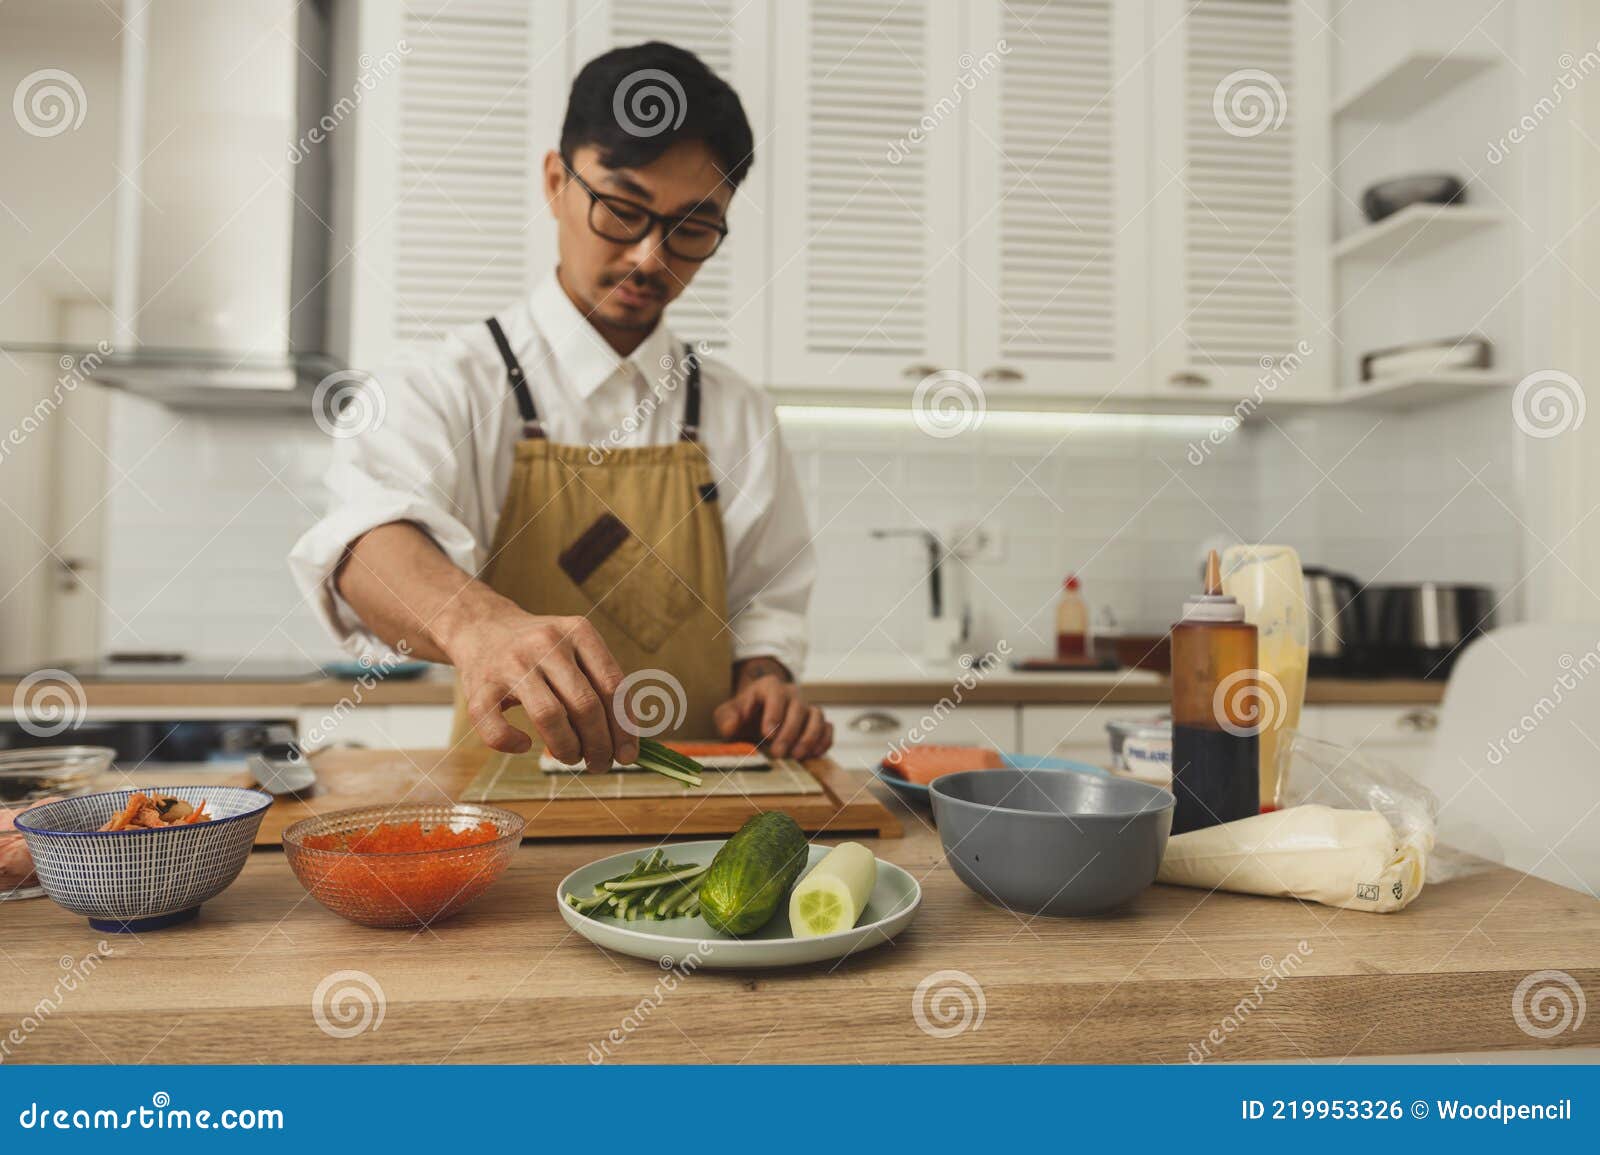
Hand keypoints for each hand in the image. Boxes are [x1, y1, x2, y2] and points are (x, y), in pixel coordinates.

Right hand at [444, 609, 636, 771]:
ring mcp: (511, 663)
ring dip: (567, 748)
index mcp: (578, 631)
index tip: (628, 755)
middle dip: (599, 744)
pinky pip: (496, 727)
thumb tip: (627, 743)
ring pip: (548, 716)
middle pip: (585, 705)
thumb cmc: (542, 651)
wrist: (482, 627)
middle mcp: (546, 642)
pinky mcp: (479, 686)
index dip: (624, 727)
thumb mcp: (576, 649)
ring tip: (571, 757)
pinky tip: (524, 745)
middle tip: (600, 763)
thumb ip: (600, 685)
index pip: (612, 685)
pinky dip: (511, 744)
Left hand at [713, 665, 832, 759]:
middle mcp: (792, 694)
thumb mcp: (726, 714)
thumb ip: (726, 718)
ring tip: (797, 756)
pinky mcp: (817, 723)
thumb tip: (732, 726)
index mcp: (769, 686)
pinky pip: (828, 728)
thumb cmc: (741, 715)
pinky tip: (812, 755)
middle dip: (789, 733)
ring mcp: (807, 707)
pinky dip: (823, 741)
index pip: (776, 694)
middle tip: (778, 754)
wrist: (755, 718)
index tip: (767, 734)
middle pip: (798, 708)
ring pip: (817, 717)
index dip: (774, 713)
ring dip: (809, 737)